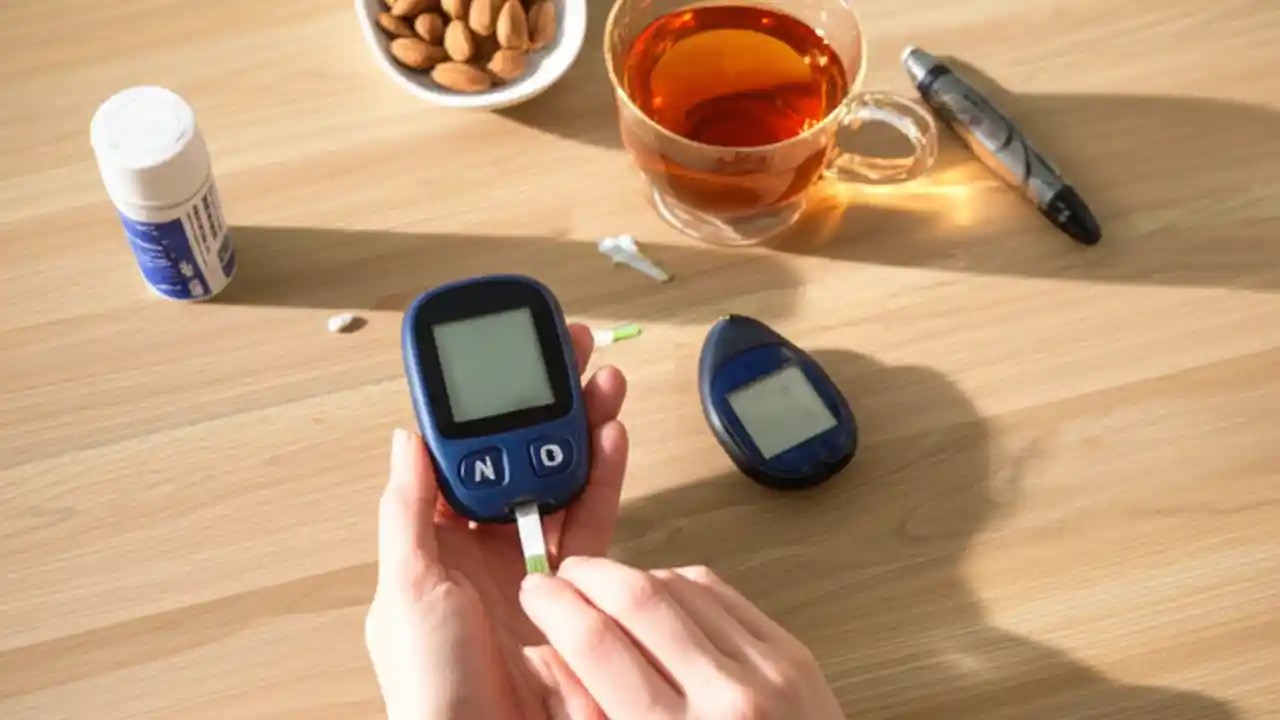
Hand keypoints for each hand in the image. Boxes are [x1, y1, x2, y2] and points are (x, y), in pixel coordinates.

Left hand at [365, 324, 626, 719]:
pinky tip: (613, 440)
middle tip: (572, 356)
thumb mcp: (405, 592)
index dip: (487, 405)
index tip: (508, 362)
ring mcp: (535, 568)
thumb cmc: (429, 690)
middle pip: (522, 456)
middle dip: (549, 404)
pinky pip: (596, 523)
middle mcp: (487, 548)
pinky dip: (606, 478)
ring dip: (584, 428)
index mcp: (436, 541)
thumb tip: (405, 439)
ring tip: (602, 385)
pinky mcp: (579, 591)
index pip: (465, 452)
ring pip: (564, 479)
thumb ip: (407, 512)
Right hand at [519, 557, 844, 719]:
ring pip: (679, 585)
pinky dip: (679, 582)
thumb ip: (589, 718)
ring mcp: (766, 670)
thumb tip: (545, 654)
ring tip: (602, 585)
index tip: (533, 592)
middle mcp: (723, 699)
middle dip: (587, 575)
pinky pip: (720, 592)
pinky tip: (658, 594)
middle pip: (636, 598)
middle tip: (561, 577)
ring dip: (631, 574)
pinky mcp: (792, 654)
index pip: (596, 644)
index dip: (554, 605)